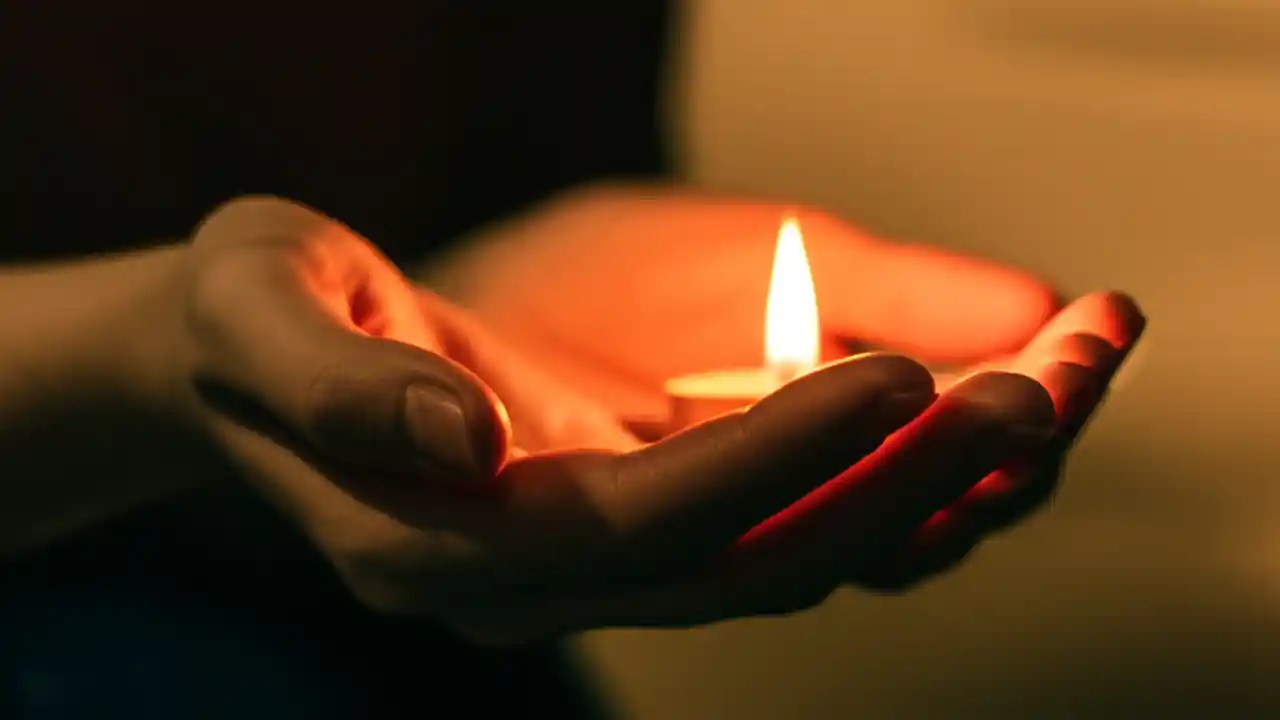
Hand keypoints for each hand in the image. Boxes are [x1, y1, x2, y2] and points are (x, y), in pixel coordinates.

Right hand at [174, 196, 1092, 645]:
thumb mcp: (255, 315)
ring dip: (908, 483)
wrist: (238, 359)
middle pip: (742, 556)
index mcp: (440, 545)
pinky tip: (946, 412)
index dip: (774, 459)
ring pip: (776, 545)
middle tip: (1035, 395)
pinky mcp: (617, 509)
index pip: (641, 522)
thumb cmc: (245, 318)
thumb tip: (460, 438)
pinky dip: (860, 467)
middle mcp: (526, 577)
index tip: (899, 374)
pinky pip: (763, 510)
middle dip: (892, 484)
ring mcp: (581, 553)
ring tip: (1035, 399)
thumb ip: (339, 386)